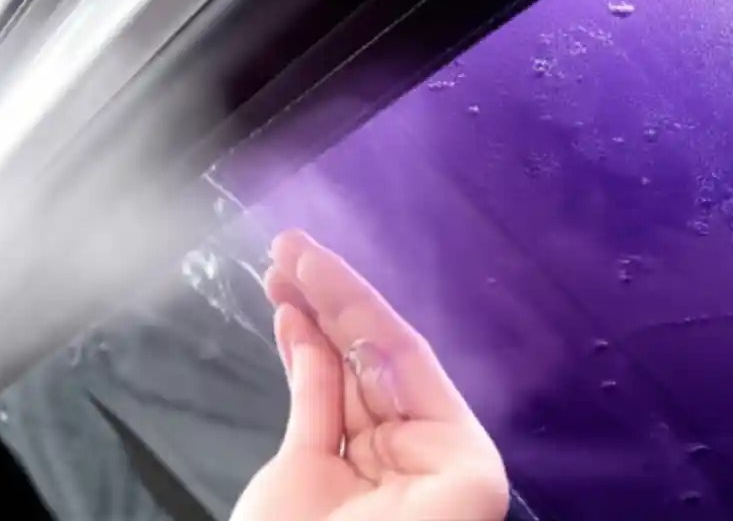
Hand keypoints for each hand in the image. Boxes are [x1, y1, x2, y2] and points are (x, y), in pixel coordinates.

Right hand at [233, 230, 508, 520]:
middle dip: (330, 297)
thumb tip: (377, 352)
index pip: (403, 355)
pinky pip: (309, 401)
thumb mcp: (452, 486)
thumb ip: (417, 415)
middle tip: (289, 247)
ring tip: (278, 268)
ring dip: (310, 317)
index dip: (357, 300)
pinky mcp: (308, 472)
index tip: (313, 258)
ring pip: (337, 371)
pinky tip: (287, 314)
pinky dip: (299, 356)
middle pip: (369, 355)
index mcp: (454, 452)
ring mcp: (356, 459)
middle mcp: (409, 448)